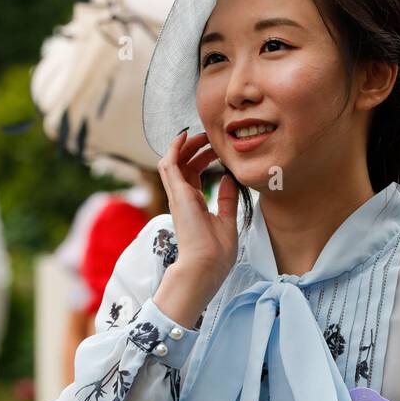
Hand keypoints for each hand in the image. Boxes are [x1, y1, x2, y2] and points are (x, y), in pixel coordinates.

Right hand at [156, 130, 239, 310]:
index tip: (218, 150)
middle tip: (210, 137)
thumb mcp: (227, 220)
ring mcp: (178, 196)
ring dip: (185, 145)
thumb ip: (227, 199)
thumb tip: (230, 179)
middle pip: (184, 165)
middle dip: (196, 148)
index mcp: (194, 205)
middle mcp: (183, 199)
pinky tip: (184, 136)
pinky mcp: (176, 194)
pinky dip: (174, 148)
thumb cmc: (216, 253)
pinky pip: (169, 165)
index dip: (203, 159)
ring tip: (200, 133)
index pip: (194, 176)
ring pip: (174, 162)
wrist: (206, 267)